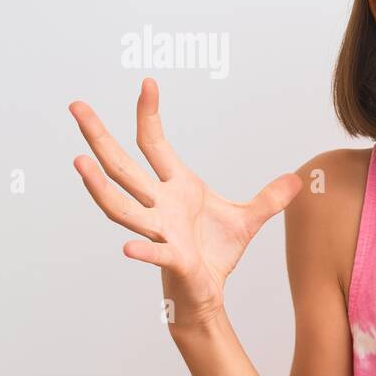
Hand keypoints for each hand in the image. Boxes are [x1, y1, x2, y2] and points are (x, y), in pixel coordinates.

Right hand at [69, 77, 301, 330]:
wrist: (209, 293)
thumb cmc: (215, 254)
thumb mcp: (248, 220)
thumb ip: (270, 198)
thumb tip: (299, 179)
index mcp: (177, 188)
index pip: (154, 144)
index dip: (149, 114)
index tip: (147, 83)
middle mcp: (160, 205)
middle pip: (123, 167)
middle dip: (99, 137)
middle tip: (76, 106)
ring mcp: (161, 231)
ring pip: (121, 207)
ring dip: (100, 187)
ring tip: (79, 162)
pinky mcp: (172, 259)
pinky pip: (154, 253)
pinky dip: (143, 251)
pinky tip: (127, 249)